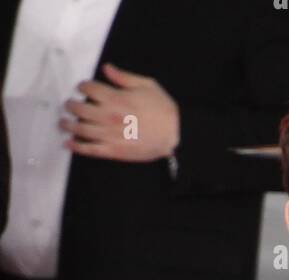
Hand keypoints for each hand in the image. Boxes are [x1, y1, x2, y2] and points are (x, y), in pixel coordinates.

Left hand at [60, 62, 179, 161]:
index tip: (81, 88)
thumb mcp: (146, 84)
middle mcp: (108, 116)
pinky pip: (90, 149)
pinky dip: (77, 147)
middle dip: (72, 105)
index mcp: (116, 98)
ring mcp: (109, 135)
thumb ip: (123, 77)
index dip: (83, 87)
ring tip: (63, 122)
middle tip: (69, 105)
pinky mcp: (113, 151)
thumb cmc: (163, 109)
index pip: (89, 89)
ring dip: (68, 124)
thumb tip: (106, 68)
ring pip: (81, 129)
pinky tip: (68, 143)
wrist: (175, 134)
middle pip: (80, 108)